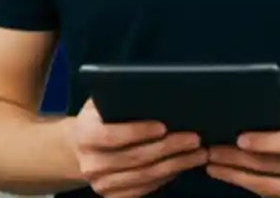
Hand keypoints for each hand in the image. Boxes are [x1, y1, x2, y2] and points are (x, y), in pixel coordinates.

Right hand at [68, 99, 207, 197]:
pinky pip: (144, 189)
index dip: (138, 131)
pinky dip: (166, 178)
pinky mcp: (113, 196)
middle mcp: (90, 164)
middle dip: (168, 148)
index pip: (111, 135)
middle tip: (194, 139)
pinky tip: (182, 166)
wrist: (81, 147)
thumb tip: (152, 92)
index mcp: (85, 135)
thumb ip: (120, 98)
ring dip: (175, 165)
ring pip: (144, 177)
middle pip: (134, 158)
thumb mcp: (102, 103)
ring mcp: (101, 184)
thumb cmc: (100, 118)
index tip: (163, 126)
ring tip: (198, 153)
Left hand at [206, 126, 279, 197]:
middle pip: (273, 166)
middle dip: (238, 159)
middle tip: (212, 151)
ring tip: (213, 166)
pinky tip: (230, 177)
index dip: (267, 141)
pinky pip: (268, 197)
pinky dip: (246, 186)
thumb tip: (242, 130)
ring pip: (266, 185)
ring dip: (235, 175)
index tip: (240, 139)